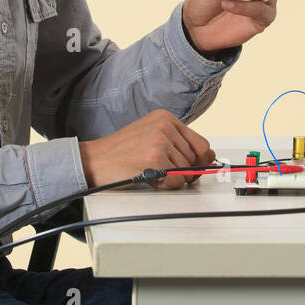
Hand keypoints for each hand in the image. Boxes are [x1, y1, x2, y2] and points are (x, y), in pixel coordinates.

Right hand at [77, 109, 215, 189]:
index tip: (193, 168)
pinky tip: (149, 177)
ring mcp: (160, 141)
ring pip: (186, 171)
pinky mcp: (155, 158)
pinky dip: (166, 186)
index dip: (200, 161)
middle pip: (195, 159)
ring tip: (150, 171)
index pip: (201, 143)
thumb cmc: (119, 152)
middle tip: (162, 172)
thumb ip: (179, 145)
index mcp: (165, 118)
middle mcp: (164, 126)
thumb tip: (210, 157)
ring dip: (171, 178)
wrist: (93, 160)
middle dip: (183, 171)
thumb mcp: (151, 139)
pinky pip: (176, 181)